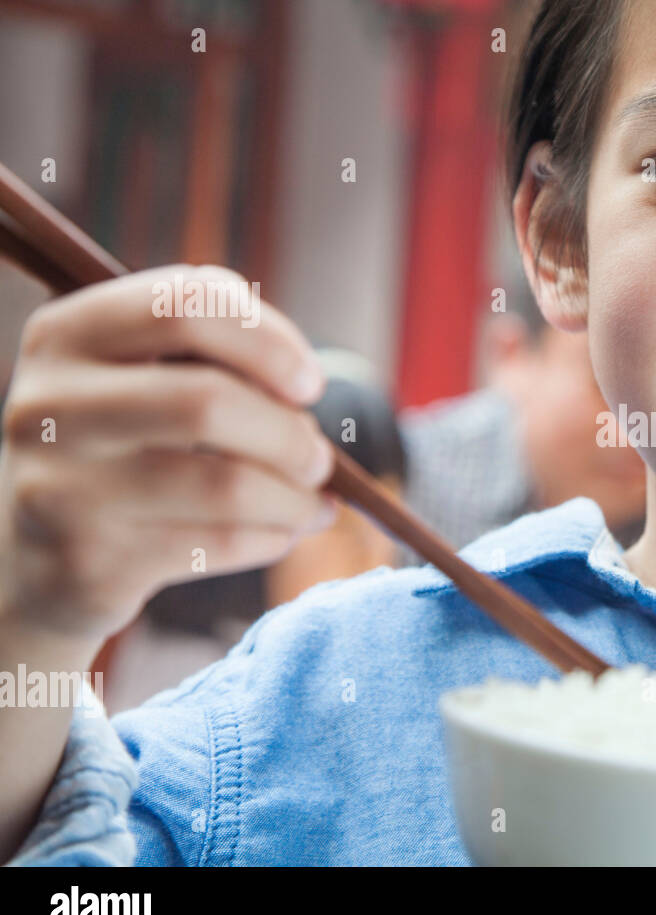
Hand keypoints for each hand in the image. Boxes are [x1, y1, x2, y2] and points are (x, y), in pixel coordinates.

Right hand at [0, 265, 337, 646]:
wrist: (30, 559)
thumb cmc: (118, 449)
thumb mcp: (138, 381)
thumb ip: (211, 357)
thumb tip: (302, 389)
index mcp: (67, 334)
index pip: (186, 304)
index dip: (270, 340)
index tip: (309, 384)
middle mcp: (50, 404)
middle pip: (211, 400)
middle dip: (291, 434)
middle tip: (318, 459)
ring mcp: (62, 488)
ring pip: (227, 484)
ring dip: (294, 498)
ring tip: (311, 504)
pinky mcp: (90, 561)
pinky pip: (219, 543)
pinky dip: (272, 538)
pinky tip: (280, 534)